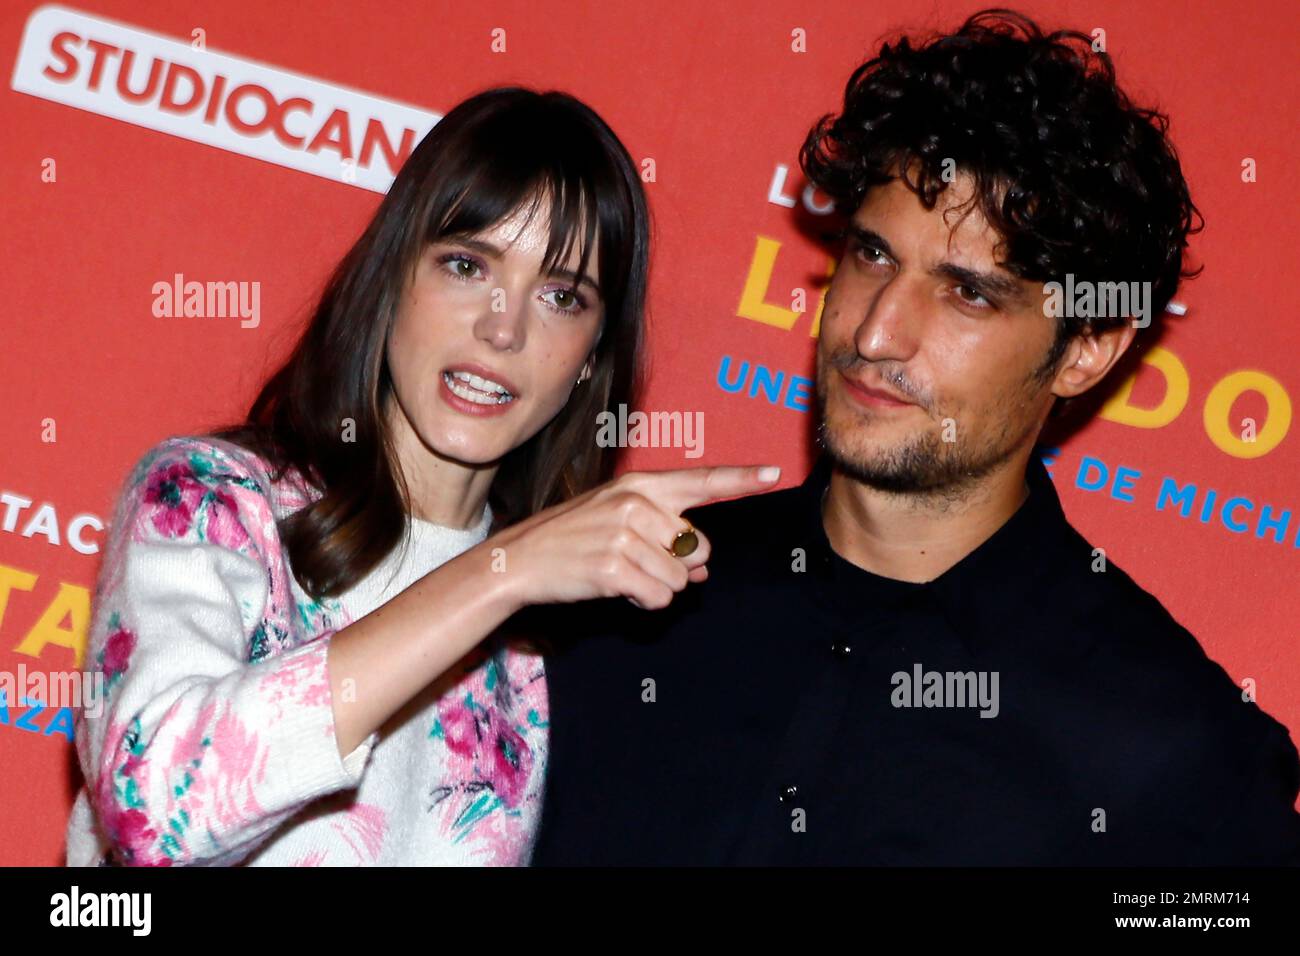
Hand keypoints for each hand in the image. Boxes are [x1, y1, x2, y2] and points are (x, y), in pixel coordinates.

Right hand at [488, 465, 780, 610]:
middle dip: (677, 566)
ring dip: (657, 587)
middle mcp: (637, 503)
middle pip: (698, 547)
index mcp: (641, 485)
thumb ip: (666, 538)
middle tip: (637, 563)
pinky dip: (643, 601)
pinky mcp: (615, 566)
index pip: (701, 481)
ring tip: (621, 574)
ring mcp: (625, 533)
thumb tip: (703, 568)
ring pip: (681, 578)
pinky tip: (616, 589)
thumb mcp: (619, 524)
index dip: (742, 479)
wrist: (520, 560)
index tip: (775, 475)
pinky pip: (659, 597)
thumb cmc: (574, 540)